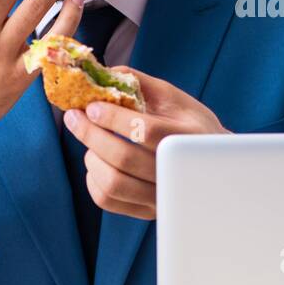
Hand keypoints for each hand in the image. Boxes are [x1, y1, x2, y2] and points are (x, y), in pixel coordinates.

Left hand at [63, 69, 228, 220]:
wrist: (209, 163)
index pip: (145, 131)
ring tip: (90, 141)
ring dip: (92, 157)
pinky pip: (107, 200)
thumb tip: (103, 73)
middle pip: (124, 159)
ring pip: (113, 183)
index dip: (113, 118)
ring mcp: (162, 196)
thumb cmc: (188, 124)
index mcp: (188, 138)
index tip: (92, 107)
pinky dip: (92, 179)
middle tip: (74, 117)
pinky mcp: (148, 211)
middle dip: (91, 134)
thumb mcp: (174, 97)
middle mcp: (177, 173)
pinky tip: (97, 161)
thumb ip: (140, 83)